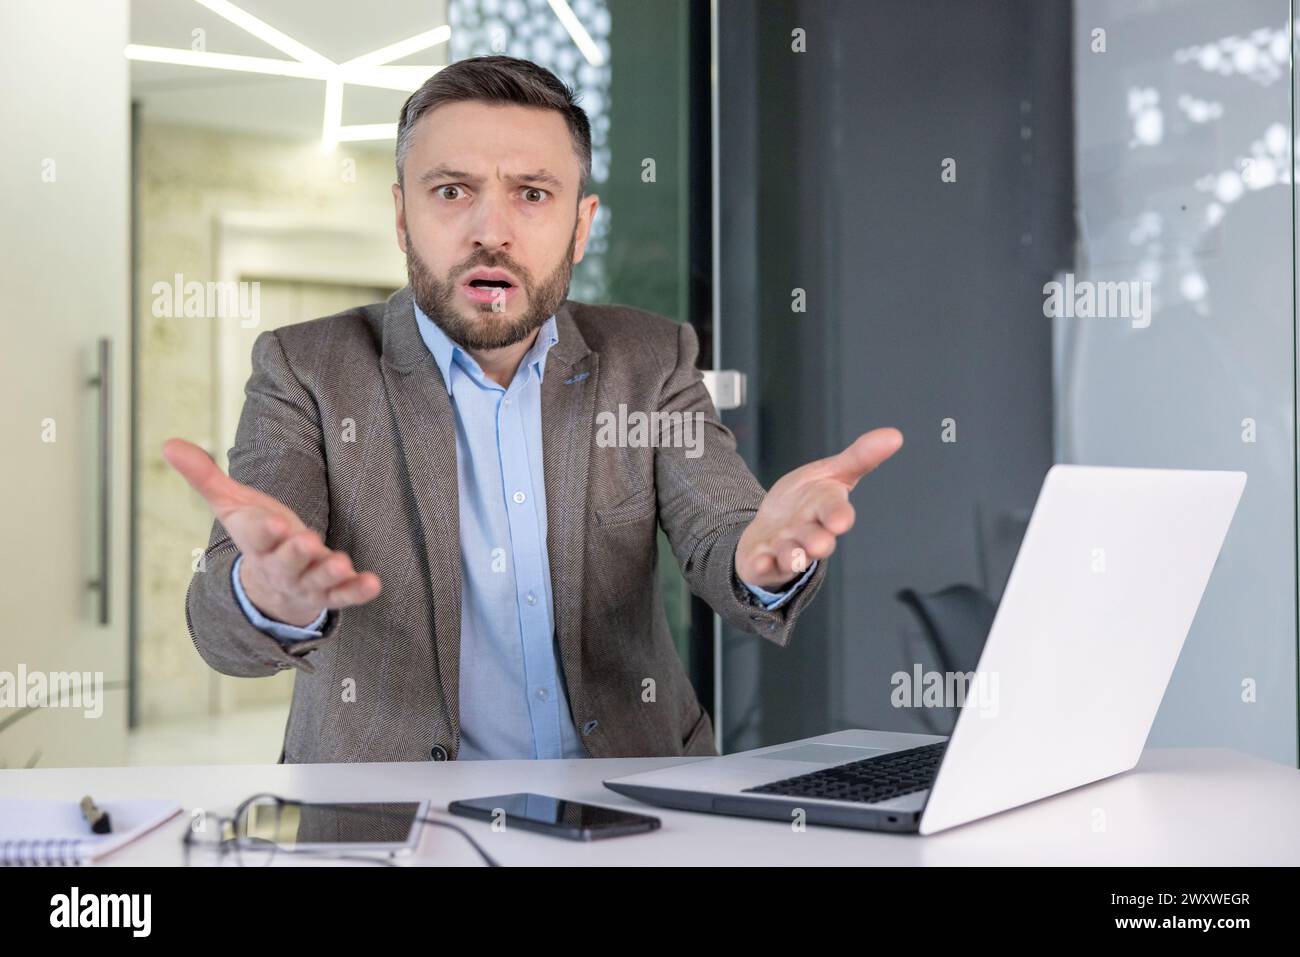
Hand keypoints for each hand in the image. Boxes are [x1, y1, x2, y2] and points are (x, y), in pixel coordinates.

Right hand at [162, 438, 381, 627]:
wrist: (271, 591)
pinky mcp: (331, 592)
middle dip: (297, 552)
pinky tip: (373, 583)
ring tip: (342, 563)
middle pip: (287, 561)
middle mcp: (281, 565)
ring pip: (317, 580)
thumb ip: (204, 477)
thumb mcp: (231, 505)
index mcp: (258, 542)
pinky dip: (357, 590)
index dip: (265, 530)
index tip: (273, 522)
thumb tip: (167, 443)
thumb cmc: (257, 535)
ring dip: (330, 573)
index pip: (257, 536)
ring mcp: (307, 581)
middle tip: (308, 541)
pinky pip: (344, 595)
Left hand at [735, 428, 902, 588]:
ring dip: (791, 556)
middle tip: (819, 544)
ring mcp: (785, 550)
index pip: (835, 511)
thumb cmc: (805, 502)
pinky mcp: (763, 561)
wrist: (771, 528)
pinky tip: (759, 562)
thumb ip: (859, 457)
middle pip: (816, 540)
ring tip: (792, 556)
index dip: (838, 514)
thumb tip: (895, 435)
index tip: (841, 520)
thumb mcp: (829, 473)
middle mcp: (808, 534)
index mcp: (825, 511)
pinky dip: (761, 565)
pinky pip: (762, 565)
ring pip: (791, 556)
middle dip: (817, 542)